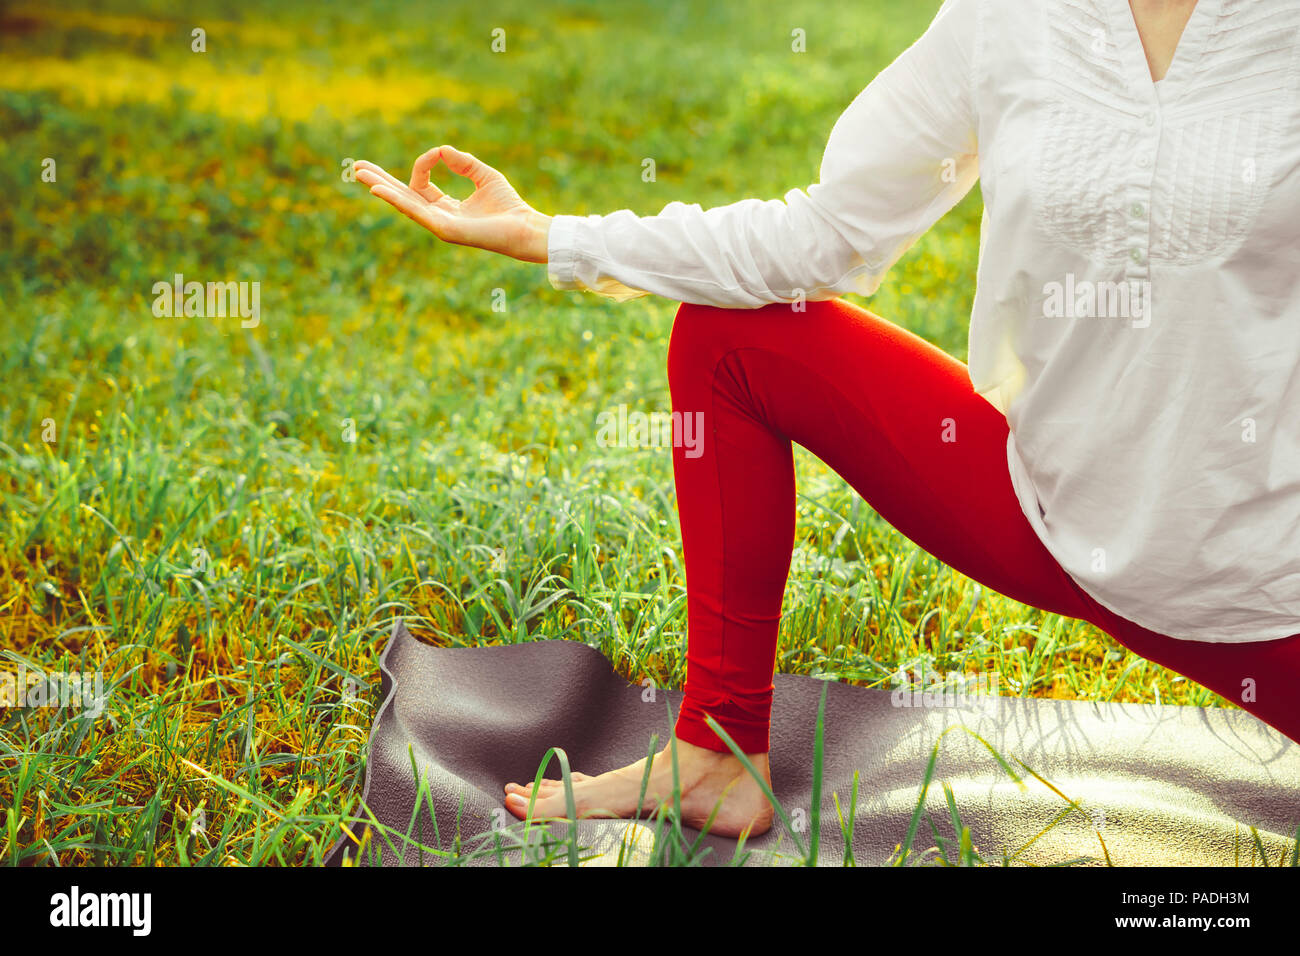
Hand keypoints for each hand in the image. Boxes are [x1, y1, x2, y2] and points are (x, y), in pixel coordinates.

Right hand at [353, 146, 551, 262]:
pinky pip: (416, 212)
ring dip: (381, 188)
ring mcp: (439, 226)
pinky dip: (397, 199)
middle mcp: (438, 218)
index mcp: (446, 208)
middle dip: (380, 181)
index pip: (420, 185)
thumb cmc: (509, 206)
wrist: (525, 227)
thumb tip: (441, 150)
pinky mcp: (444, 230)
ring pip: (404, 204)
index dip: (424, 165)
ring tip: (360, 174)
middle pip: (403, 197)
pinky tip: (380, 190)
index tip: (438, 153)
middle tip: (356, 168)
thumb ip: (462, 161)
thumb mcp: (483, 174)